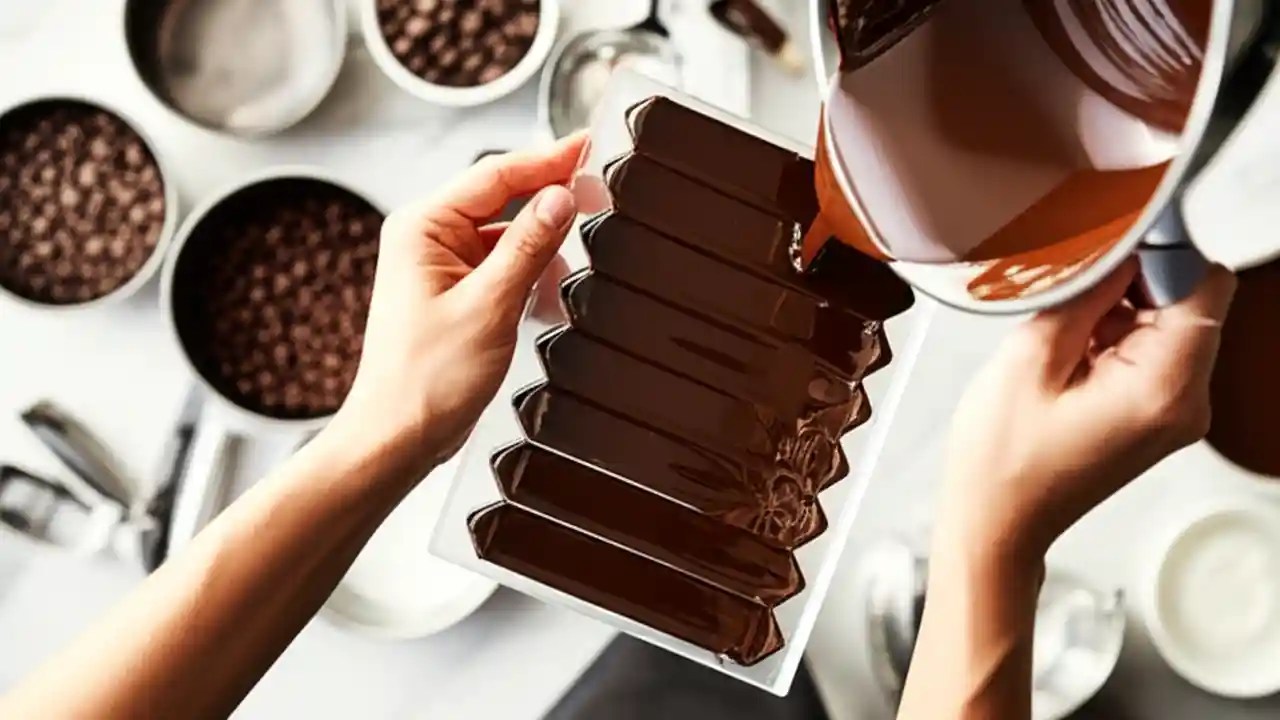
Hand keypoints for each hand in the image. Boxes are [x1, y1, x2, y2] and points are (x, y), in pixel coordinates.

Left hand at [329, 134, 585, 474]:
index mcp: (422, 227)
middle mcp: (427, 240)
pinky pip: (501, 268)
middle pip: (501, 199)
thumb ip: (529, 246)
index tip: (588, 146)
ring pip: (506, 236)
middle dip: (549, 202)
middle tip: (599, 194)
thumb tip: (561, 197)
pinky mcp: (455, 296)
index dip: (547, 159)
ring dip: (541, 248)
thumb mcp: (490, 305)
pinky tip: (551, 292)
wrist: (397, 437)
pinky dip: (530, 276)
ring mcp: (440, 268)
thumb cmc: (425, 380)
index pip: (495, 174)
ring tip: (576, 259)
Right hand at [940, 259, 1236, 562]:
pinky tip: (1069, 357)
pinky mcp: (1158, 414)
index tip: (1114, 244)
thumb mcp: (1030, 357)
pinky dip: (1114, 338)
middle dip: (1133, 285)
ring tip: (1062, 341)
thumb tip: (1120, 246)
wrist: (997, 522)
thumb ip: (1084, 293)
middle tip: (1070, 299)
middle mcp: (1187, 402)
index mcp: (1165, 388)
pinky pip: (1153, 351)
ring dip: (1118, 312)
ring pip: (1168, 322)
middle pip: (1190, 301)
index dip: (1161, 251)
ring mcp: (1177, 411)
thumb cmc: (1002, 461)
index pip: (1203, 284)